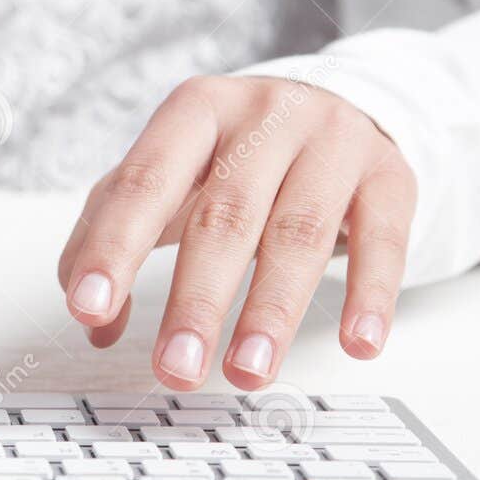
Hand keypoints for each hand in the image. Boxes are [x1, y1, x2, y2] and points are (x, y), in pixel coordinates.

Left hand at [58, 75, 415, 389]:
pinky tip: (356, 344)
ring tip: (247, 372)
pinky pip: (382, 239)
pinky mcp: (389, 174)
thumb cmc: (234, 155)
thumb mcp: (168, 175)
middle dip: (196, 302)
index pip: (144, 182)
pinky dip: (370, 295)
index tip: (89, 309)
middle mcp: (265, 116)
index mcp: (194, 111)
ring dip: (271, 313)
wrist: (340, 107)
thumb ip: (111, 235)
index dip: (114, 249)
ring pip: (298, 233)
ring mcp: (332, 141)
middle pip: (224, 216)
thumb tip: (97, 324)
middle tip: (175, 369)